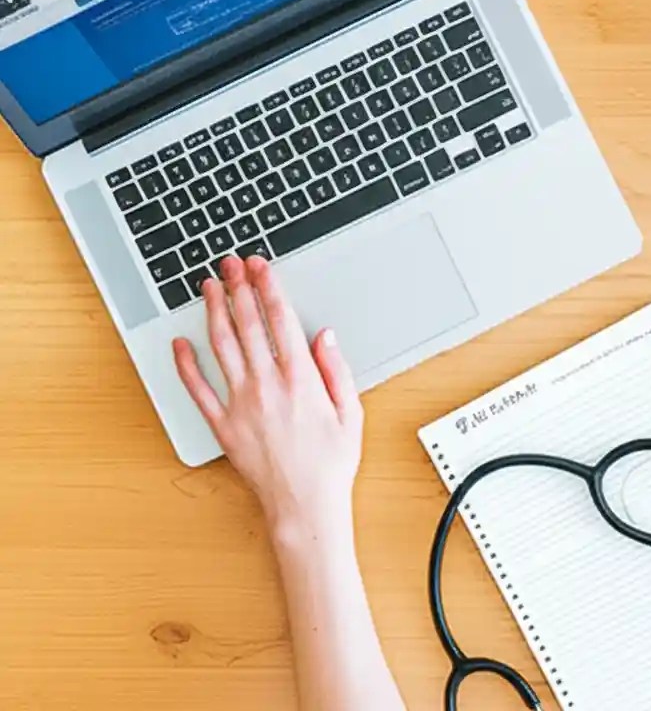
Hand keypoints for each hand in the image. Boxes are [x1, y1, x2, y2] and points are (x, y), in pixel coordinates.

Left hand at [172, 256, 363, 531]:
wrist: (304, 505)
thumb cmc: (331, 464)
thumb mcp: (352, 413)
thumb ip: (337, 371)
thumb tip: (325, 337)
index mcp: (301, 380)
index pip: (280, 320)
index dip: (268, 288)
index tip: (260, 268)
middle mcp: (267, 385)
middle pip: (248, 325)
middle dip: (238, 288)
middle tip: (231, 264)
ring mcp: (240, 404)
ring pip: (221, 347)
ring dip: (213, 312)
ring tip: (208, 287)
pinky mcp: (222, 425)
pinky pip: (197, 389)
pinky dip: (186, 364)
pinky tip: (180, 343)